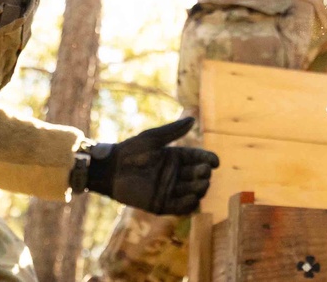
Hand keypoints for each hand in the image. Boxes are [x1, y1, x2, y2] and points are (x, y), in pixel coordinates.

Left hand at [84, 117, 218, 214]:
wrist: (111, 169)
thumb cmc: (130, 150)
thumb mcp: (153, 138)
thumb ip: (173, 131)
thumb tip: (193, 119)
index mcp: (175, 157)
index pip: (198, 159)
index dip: (208, 160)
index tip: (215, 161)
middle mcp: (176, 174)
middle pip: (198, 176)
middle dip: (204, 174)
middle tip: (204, 172)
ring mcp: (170, 190)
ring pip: (193, 192)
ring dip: (200, 189)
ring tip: (201, 185)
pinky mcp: (162, 205)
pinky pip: (180, 207)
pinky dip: (189, 205)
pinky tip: (193, 199)